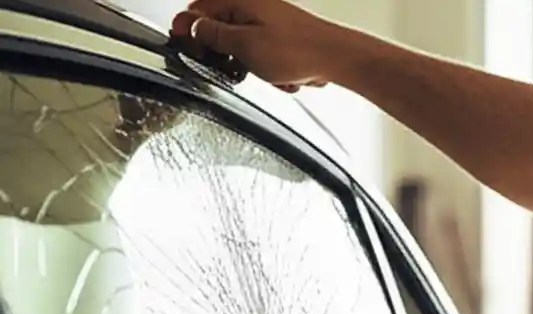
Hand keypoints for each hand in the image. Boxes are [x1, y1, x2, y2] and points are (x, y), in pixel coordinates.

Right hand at [170, 0, 340, 92]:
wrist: (337, 59)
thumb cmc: (299, 50)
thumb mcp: (244, 45)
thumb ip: (214, 35)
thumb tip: (193, 27)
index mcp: (241, 1)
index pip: (197, 9)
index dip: (187, 29)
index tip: (183, 47)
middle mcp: (254, 8)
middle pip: (218, 29)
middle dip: (223, 53)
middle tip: (231, 67)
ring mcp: (269, 24)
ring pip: (241, 47)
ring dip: (250, 65)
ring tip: (267, 72)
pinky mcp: (281, 40)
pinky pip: (263, 57)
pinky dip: (269, 69)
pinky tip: (283, 77)